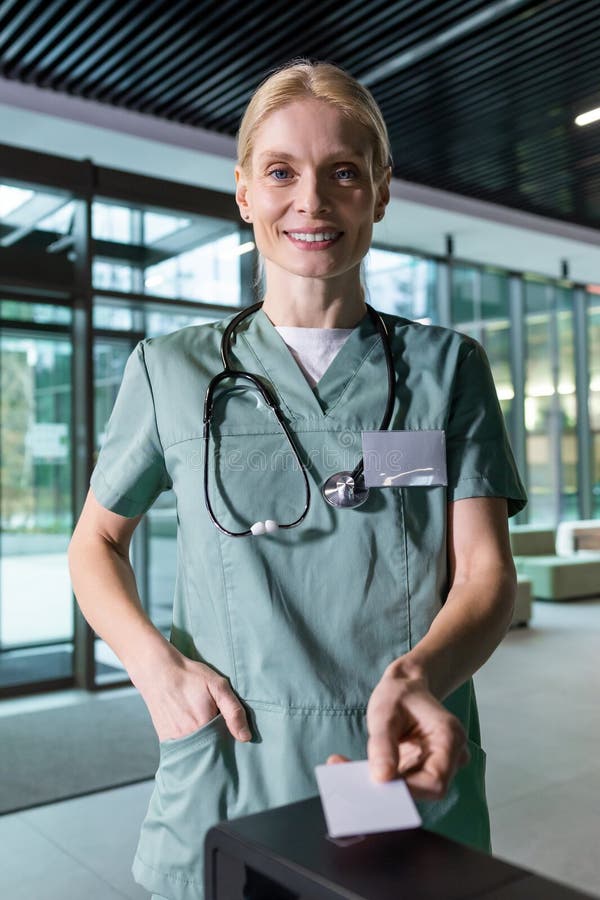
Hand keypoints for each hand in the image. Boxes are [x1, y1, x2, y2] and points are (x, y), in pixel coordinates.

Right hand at [134, 649, 250, 743]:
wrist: (158, 671)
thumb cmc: (190, 676)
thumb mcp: (218, 685)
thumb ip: (233, 711)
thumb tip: (245, 737)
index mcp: (206, 726)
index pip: (225, 748)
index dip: (231, 743)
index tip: (233, 736)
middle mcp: (190, 738)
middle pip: (210, 753)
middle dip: (218, 748)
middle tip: (218, 730)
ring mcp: (176, 741)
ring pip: (196, 754)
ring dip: (204, 750)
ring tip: (206, 732)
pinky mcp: (166, 740)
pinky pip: (182, 752)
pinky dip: (190, 748)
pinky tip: (193, 735)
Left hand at [327, 663, 468, 799]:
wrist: (405, 688)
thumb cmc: (399, 694)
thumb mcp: (385, 711)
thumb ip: (383, 744)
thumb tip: (381, 778)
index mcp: (450, 738)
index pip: (435, 781)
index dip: (408, 790)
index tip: (376, 785)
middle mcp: (450, 756)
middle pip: (424, 789)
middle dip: (390, 790)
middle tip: (351, 783)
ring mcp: (437, 765)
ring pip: (412, 790)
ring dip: (381, 786)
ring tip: (344, 767)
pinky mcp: (420, 771)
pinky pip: (403, 783)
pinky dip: (380, 779)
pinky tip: (352, 767)